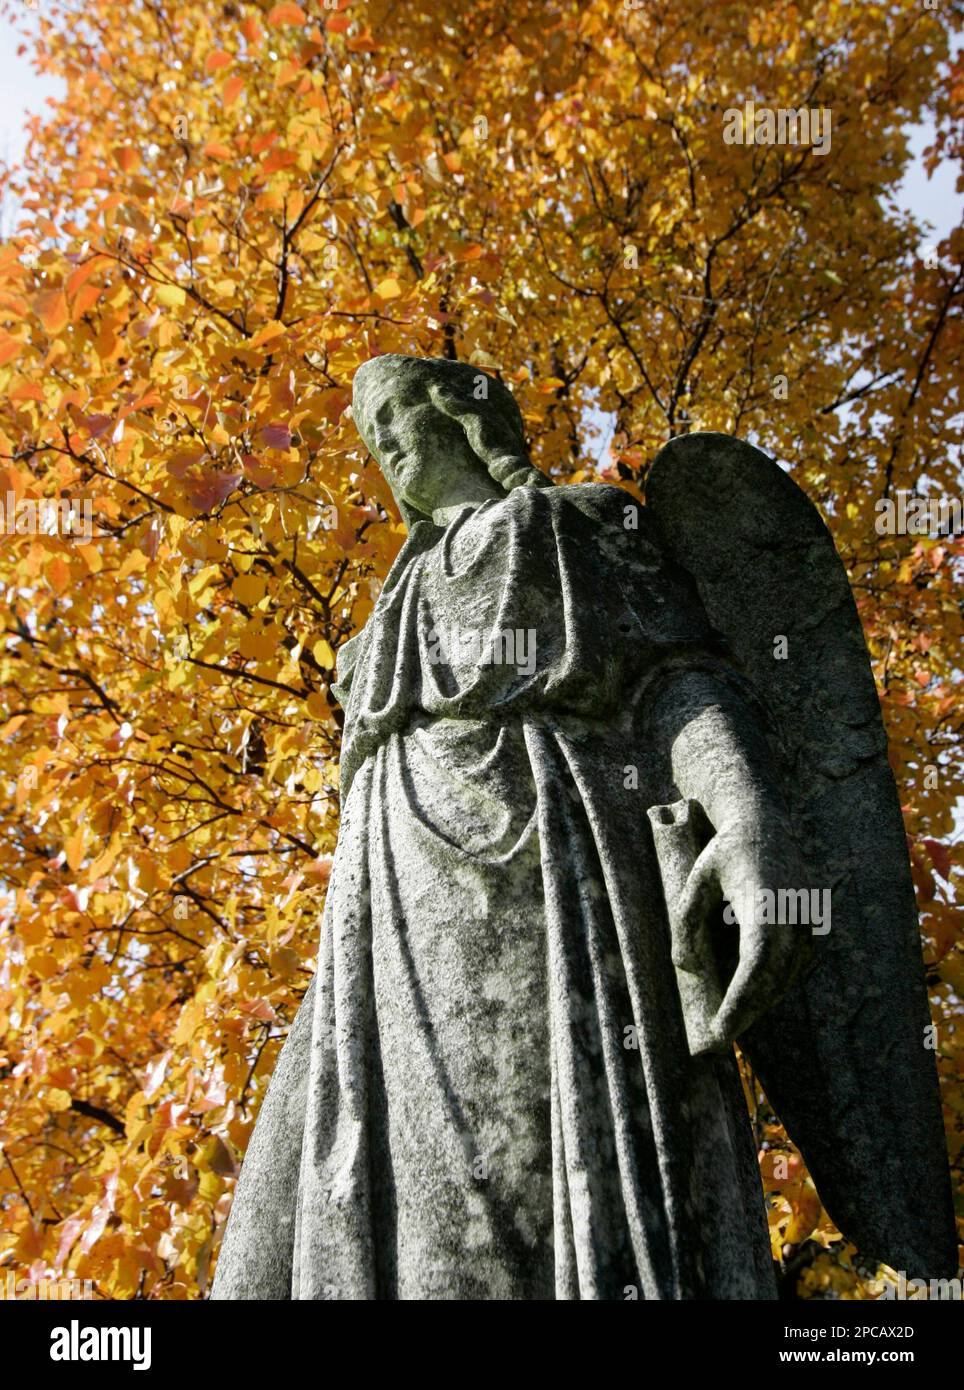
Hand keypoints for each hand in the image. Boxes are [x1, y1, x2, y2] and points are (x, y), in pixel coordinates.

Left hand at [673, 813, 812, 1049]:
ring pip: (787, 976)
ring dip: (761, 1002)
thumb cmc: (723, 851)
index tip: (720, 1028)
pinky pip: (796, 966)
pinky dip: (774, 984)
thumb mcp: (696, 880)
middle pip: (773, 979)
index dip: (741, 1002)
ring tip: (731, 1022)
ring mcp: (810, 919)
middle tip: (719, 1038)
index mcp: (766, 902)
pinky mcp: (816, 923)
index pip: (757, 965)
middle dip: (747, 1012)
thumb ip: (686, 923)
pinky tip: (752, 998)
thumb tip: (687, 968)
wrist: (764, 822)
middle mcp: (795, 914)